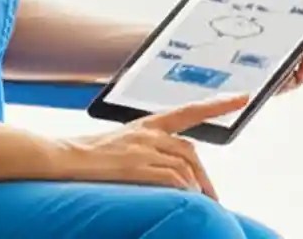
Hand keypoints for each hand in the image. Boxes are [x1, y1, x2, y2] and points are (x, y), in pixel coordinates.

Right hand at [57, 93, 247, 199]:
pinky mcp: (135, 166)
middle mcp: (148, 133)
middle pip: (190, 150)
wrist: (60, 157)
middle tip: (213, 198)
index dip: (217, 104)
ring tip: (199, 205)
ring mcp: (142, 148)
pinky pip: (172, 178)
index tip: (242, 97)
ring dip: (196, 187)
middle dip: (205, 176)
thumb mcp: (122, 145)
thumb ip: (149, 151)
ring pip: (184, 166)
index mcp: (146, 124)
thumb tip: (175, 173)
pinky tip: (184, 200)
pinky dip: (183, 190)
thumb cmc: (88, 157)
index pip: (189, 110)